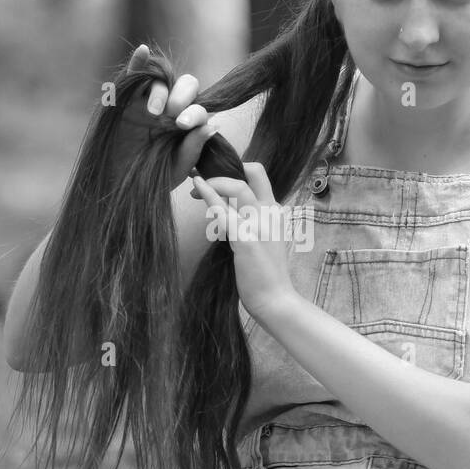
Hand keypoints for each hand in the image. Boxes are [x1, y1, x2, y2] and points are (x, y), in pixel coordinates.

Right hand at [126, 43, 216, 188]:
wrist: (121, 185)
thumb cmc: (154, 178)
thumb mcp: (178, 168)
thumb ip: (194, 147)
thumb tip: (214, 123)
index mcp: (187, 123)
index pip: (198, 108)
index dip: (195, 112)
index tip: (183, 124)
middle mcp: (171, 108)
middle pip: (185, 86)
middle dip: (183, 96)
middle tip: (173, 113)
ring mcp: (148, 101)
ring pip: (161, 81)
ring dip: (161, 91)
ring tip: (155, 111)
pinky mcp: (126, 100)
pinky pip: (134, 75)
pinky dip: (138, 62)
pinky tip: (142, 52)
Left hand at [189, 162, 296, 321]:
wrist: (275, 299)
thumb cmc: (265, 273)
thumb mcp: (263, 239)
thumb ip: (251, 222)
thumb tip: (228, 210)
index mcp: (275, 211)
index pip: (260, 176)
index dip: (238, 169)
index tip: (217, 178)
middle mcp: (270, 213)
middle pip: (255, 171)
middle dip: (226, 168)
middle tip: (202, 176)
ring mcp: (259, 225)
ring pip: (237, 188)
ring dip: (213, 182)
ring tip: (194, 187)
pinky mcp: (246, 240)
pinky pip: (224, 212)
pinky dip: (209, 197)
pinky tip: (197, 190)